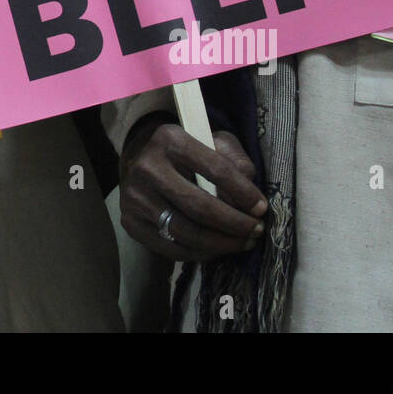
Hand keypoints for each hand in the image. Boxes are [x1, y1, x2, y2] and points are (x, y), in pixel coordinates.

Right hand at [119, 120, 266, 261]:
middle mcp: (147, 167)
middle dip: (235, 224)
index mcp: (170, 139)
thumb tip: (249, 200)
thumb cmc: (185, 152)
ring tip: (242, 243)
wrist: (139, 159)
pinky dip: (201, 253)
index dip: (243, 192)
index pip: (215, 169)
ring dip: (221, 244)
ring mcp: (135, 197)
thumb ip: (236, 161)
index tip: (261, 208)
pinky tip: (217, 249)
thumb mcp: (212, 141)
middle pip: (199, 207)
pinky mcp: (130, 222)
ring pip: (186, 232)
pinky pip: (172, 248)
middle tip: (256, 231)